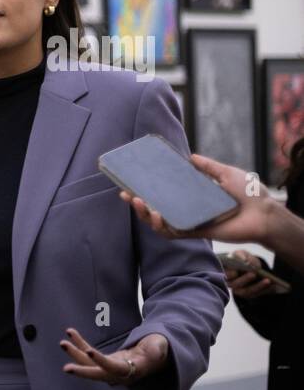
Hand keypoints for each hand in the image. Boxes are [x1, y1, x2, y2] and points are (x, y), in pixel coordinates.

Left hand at [60, 326, 168, 385]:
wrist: (156, 355)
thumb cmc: (160, 349)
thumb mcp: (161, 346)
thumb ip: (158, 348)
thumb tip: (157, 351)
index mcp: (133, 370)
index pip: (115, 368)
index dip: (102, 362)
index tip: (89, 351)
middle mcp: (119, 373)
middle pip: (98, 373)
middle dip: (82, 370)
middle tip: (66, 369)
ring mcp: (110, 368)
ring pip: (90, 363)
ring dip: (75, 353)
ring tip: (63, 342)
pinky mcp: (105, 361)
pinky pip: (89, 353)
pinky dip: (80, 344)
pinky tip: (70, 333)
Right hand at [119, 152, 273, 242]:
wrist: (264, 213)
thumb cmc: (249, 194)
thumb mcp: (226, 173)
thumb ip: (208, 167)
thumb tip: (190, 156)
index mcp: (191, 197)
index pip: (163, 194)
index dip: (146, 190)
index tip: (131, 181)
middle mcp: (187, 210)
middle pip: (154, 210)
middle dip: (136, 203)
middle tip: (124, 193)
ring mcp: (189, 222)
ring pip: (158, 222)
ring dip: (144, 214)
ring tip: (137, 202)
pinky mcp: (194, 233)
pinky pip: (171, 232)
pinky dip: (161, 225)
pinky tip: (156, 214)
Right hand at [225, 248, 275, 299]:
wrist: (251, 266)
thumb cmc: (243, 259)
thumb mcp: (241, 254)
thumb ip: (240, 254)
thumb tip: (242, 259)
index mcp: (224, 272)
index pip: (223, 275)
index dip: (228, 274)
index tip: (235, 272)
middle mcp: (229, 283)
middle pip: (235, 284)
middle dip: (244, 279)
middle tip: (253, 273)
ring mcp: (238, 290)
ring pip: (246, 291)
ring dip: (257, 286)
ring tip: (268, 280)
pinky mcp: (248, 294)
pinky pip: (256, 294)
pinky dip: (265, 289)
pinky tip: (273, 284)